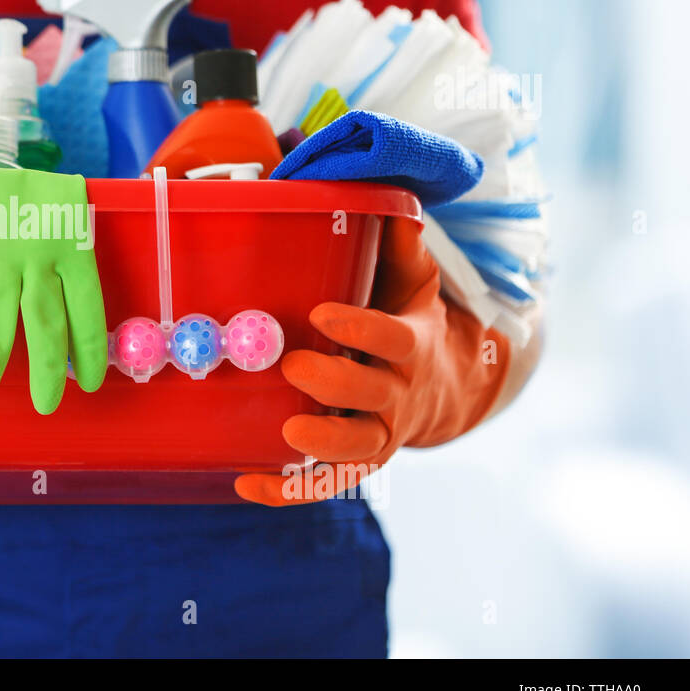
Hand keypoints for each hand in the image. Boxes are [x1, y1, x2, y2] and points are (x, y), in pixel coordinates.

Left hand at [236, 218, 508, 505]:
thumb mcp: (416, 282)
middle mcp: (399, 395)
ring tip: (286, 434)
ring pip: (357, 450)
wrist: (444, 387)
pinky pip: (324, 484)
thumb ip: (402, 247)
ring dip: (324, 446)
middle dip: (336, 385)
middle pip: (373, 397)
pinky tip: (246, 482)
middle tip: (293, 366)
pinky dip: (288, 489)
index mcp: (413, 346)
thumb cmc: (412, 321)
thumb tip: (389, 201)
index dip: (361, 328)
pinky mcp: (357, 465)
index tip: (322, 313)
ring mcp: (380, 435)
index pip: (393, 338)